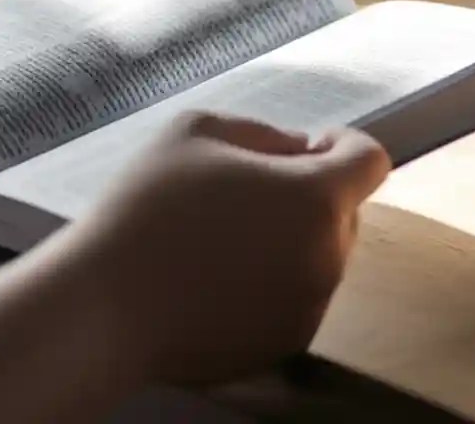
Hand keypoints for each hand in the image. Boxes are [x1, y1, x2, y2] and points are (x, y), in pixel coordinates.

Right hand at [67, 111, 391, 385]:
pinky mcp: (285, 344)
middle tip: (243, 194)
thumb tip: (299, 151)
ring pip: (319, 257)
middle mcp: (328, 256)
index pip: (369, 161)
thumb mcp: (198, 130)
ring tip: (221, 240)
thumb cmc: (147, 208)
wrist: (105, 305)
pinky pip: (295, 298)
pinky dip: (270, 285)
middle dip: (310, 195)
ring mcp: (310, 306)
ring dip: (289, 241)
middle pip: (344, 212)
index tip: (302, 150)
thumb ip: (266, 132)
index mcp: (316, 198)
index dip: (341, 146)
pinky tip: (216, 279)